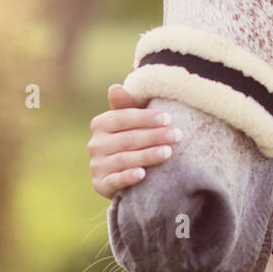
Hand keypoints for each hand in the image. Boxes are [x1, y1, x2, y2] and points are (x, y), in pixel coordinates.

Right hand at [86, 84, 181, 198]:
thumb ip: (126, 104)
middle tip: (177, 135)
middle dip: (153, 136)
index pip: (122, 118)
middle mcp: (95, 144)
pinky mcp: (100, 184)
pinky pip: (114, 180)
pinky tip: (142, 174)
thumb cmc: (134, 137)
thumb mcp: (132, 120)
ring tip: (168, 152)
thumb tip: (114, 87)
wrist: (125, 172)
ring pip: (124, 159)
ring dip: (147, 155)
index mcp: (100, 124)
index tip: (168, 118)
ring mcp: (97, 165)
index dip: (145, 117)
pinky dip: (128, 177)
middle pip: (127, 139)